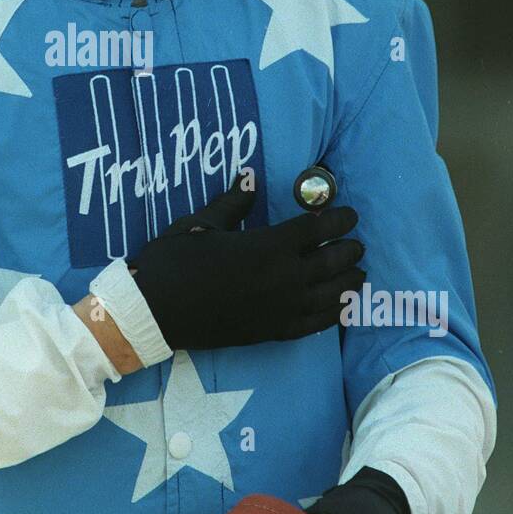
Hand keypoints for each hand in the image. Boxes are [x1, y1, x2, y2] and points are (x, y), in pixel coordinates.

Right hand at [127, 172, 365, 351]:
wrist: (153, 312)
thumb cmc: (173, 262)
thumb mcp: (201, 224)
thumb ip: (232, 204)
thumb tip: (249, 180)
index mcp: (267, 246)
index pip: (317, 229)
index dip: (338, 219)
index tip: (350, 213)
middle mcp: (283, 278)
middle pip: (332, 262)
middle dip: (349, 249)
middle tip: (357, 242)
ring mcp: (280, 309)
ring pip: (331, 296)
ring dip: (349, 282)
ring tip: (359, 273)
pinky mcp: (272, 333)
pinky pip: (315, 325)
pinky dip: (333, 314)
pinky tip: (341, 308)